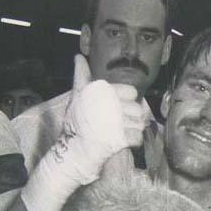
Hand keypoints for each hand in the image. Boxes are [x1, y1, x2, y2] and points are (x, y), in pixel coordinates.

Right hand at [20, 55, 150, 210]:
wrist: (71, 153)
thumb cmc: (75, 125)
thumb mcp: (77, 98)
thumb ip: (81, 77)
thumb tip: (78, 57)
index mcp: (101, 93)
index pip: (131, 91)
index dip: (128, 101)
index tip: (119, 109)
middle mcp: (109, 105)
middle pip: (137, 108)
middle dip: (133, 117)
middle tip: (121, 124)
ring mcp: (114, 123)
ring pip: (139, 123)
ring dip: (134, 129)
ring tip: (123, 133)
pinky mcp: (118, 140)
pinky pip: (138, 137)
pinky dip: (135, 141)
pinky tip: (126, 142)